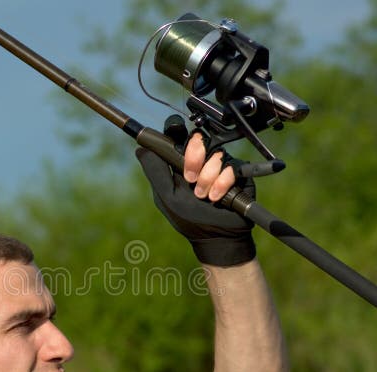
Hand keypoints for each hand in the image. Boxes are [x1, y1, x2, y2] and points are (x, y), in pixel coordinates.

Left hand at [135, 119, 255, 265]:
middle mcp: (200, 161)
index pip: (177, 138)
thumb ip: (156, 172)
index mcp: (180, 164)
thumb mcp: (167, 197)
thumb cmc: (189, 220)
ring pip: (214, 154)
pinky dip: (222, 183)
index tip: (174, 129)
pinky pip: (230, 166)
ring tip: (204, 196)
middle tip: (190, 178)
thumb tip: (140, 149)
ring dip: (207, 178)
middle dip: (193, 157)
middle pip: (197, 139)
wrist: (218, 237)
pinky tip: (217, 198)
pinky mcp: (236, 172)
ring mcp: (218, 165)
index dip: (175, 129)